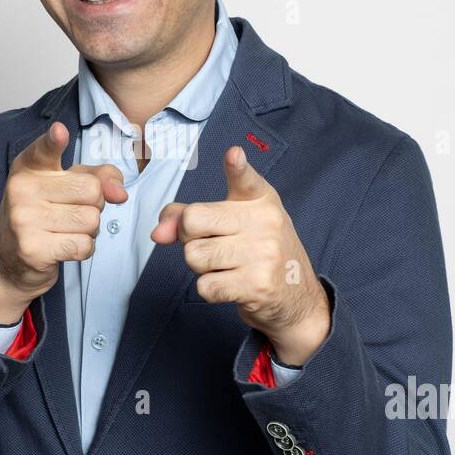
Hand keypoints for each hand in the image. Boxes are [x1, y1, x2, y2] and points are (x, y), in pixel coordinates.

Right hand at [0, 121, 128, 322]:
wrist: (9, 262)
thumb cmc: (43, 216)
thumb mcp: (66, 187)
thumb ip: (98, 177)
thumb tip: (120, 193)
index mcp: (29, 168)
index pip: (44, 150)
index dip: (54, 140)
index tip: (60, 131)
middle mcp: (22, 189)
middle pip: (91, 191)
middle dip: (94, 206)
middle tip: (71, 213)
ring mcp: (24, 219)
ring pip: (91, 220)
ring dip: (89, 231)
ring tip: (66, 231)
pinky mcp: (32, 249)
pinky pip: (83, 245)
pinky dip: (83, 249)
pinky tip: (64, 247)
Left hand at [151, 145, 330, 365]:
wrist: (297, 298)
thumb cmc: (258, 254)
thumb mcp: (234, 224)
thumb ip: (189, 217)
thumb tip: (158, 232)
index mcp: (260, 200)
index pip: (245, 179)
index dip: (237, 167)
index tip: (233, 155)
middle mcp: (265, 222)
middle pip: (192, 222)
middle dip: (189, 239)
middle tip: (214, 246)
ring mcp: (263, 254)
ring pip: (195, 256)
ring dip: (201, 268)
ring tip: (228, 267)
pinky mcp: (257, 285)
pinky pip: (205, 286)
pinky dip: (210, 290)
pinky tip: (233, 285)